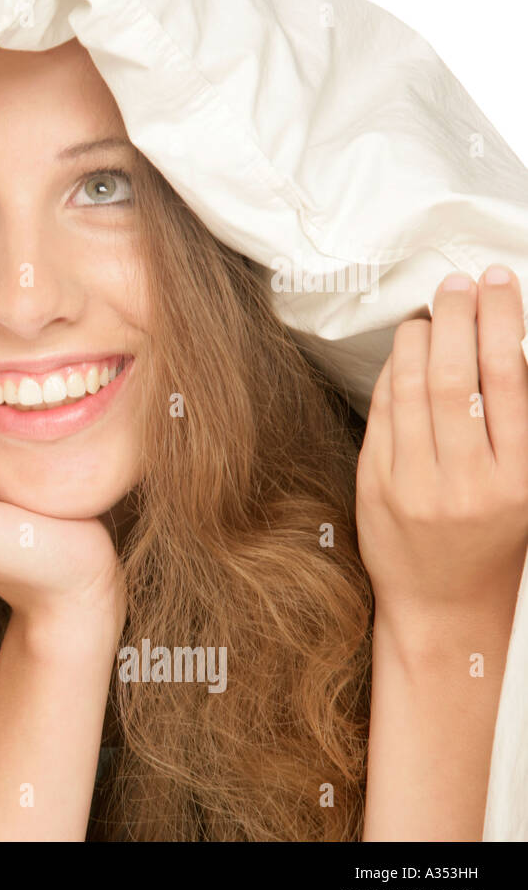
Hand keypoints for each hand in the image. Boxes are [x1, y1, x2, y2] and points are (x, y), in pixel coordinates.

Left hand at [356, 266, 527, 655]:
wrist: (445, 606)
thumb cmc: (493, 543)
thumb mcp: (524, 486)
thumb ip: (516, 424)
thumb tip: (503, 346)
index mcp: (517, 477)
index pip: (508, 379)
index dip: (501, 319)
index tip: (497, 284)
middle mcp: (466, 481)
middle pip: (455, 375)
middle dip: (456, 317)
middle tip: (457, 284)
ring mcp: (414, 485)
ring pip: (410, 390)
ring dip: (417, 340)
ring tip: (428, 312)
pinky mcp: (376, 488)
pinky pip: (381, 417)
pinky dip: (391, 376)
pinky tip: (402, 354)